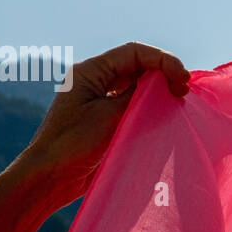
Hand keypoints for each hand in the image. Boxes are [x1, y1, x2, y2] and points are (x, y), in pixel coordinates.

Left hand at [15, 41, 190, 209]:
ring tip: (177, 103)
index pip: (134, 53)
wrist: (48, 178)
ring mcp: (98, 101)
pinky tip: (162, 118)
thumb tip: (163, 86)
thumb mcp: (109, 116)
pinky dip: (149, 107)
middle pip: (137, 66)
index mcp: (90, 72)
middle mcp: (94, 81)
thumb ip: (138, 97)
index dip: (163, 61)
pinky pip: (131, 105)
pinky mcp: (103, 120)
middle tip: (183, 92)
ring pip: (136, 86)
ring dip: (158, 91)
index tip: (183, 79)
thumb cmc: (73, 144)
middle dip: (163, 74)